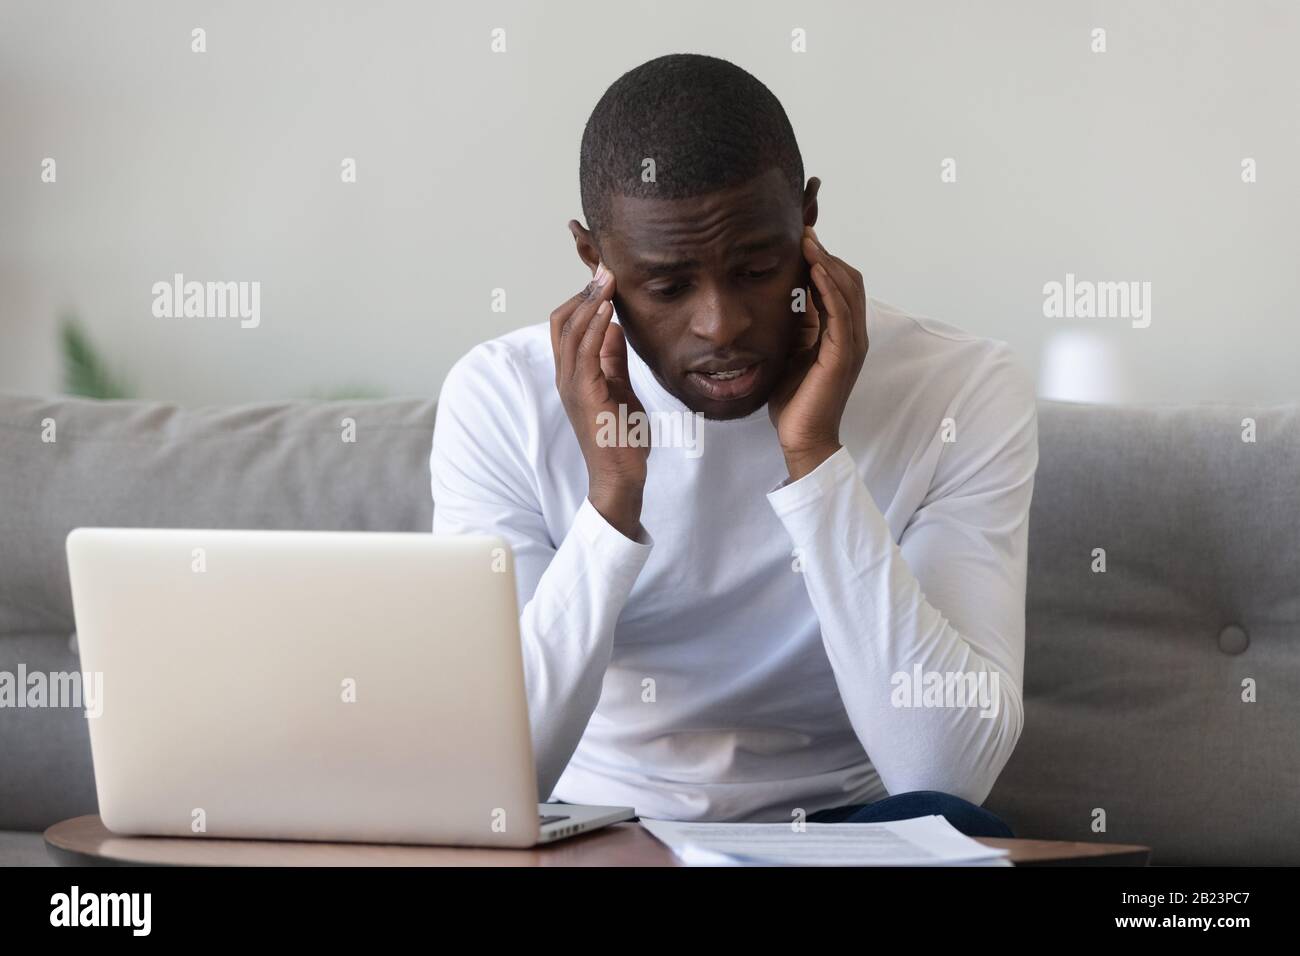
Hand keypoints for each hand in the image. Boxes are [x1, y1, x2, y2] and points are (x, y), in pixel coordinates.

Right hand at [550, 262, 647, 538]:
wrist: (620, 475)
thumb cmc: (619, 436)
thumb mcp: (618, 386)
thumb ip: (612, 357)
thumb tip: (615, 326)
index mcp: (573, 373)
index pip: (567, 324)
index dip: (583, 296)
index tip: (606, 274)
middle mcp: (565, 375)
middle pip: (561, 320)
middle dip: (584, 291)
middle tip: (606, 268)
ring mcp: (572, 385)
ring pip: (570, 330)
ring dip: (590, 300)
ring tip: (607, 277)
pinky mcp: (584, 394)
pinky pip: (584, 351)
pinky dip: (594, 325)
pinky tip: (609, 309)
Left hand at [768, 225, 868, 480]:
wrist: (802, 436)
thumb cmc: (795, 399)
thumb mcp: (793, 350)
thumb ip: (799, 323)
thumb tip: (787, 293)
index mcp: (842, 333)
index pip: (840, 284)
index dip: (823, 258)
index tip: (801, 237)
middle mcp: (853, 335)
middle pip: (849, 279)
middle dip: (826, 253)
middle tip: (802, 231)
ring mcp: (851, 344)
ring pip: (848, 290)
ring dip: (827, 262)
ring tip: (807, 241)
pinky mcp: (843, 355)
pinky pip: (841, 313)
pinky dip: (830, 288)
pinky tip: (814, 270)